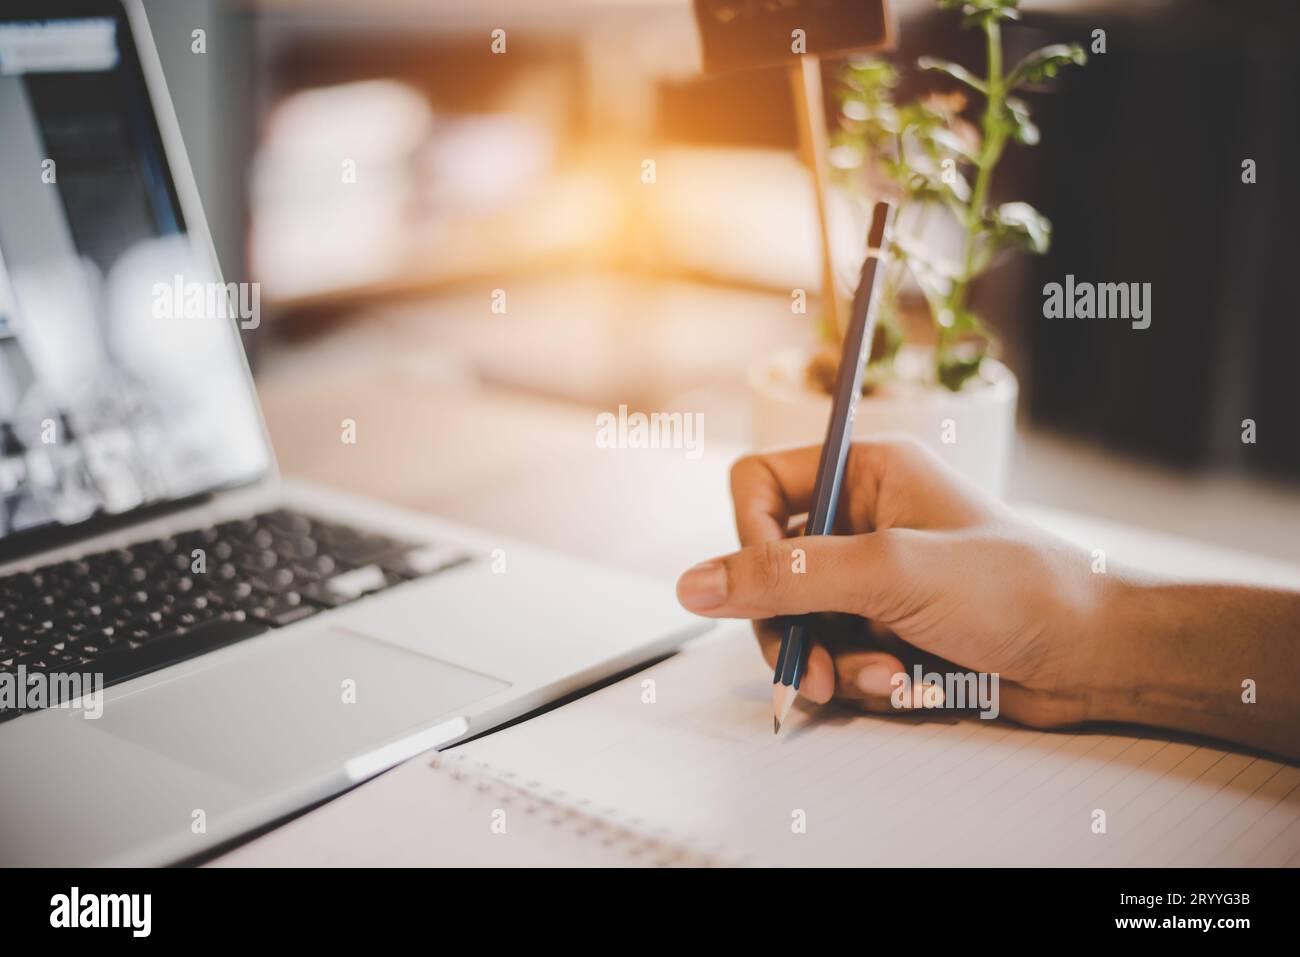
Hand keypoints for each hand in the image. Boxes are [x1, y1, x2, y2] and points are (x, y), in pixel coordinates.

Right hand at [675, 438, 1108, 727]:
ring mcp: (874, 579)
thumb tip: (694, 582)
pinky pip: (835, 655)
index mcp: (865, 472)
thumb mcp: (889, 573)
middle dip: (789, 625)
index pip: (758, 486)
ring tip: (884, 677)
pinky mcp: (888, 628)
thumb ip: (786, 576)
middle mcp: (863, 520)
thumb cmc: (1015, 588)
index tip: (765, 585)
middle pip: (768, 569)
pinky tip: (910, 682)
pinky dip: (861, 678)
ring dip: (831, 661)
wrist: (1095, 656)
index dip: (746, 537)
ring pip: (799, 623)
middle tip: (810, 667)